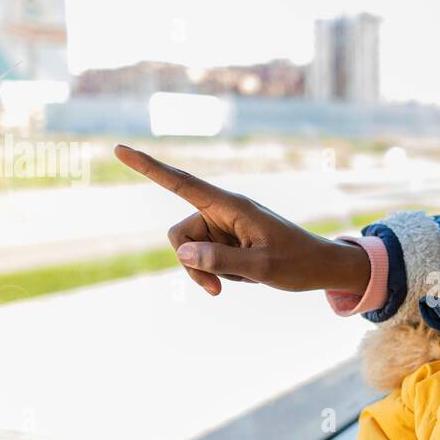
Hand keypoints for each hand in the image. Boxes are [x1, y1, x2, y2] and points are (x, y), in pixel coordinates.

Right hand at [114, 144, 370, 295]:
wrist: (320, 268)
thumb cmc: (297, 264)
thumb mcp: (262, 267)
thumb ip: (221, 261)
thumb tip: (184, 253)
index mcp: (232, 206)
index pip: (182, 183)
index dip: (149, 168)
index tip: (119, 149)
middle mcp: (223, 212)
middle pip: (181, 235)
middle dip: (191, 264)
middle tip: (215, 291)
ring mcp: (224, 227)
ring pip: (191, 252)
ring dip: (207, 272)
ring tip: (239, 280)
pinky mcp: (226, 242)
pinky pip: (206, 260)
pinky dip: (218, 274)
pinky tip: (244, 275)